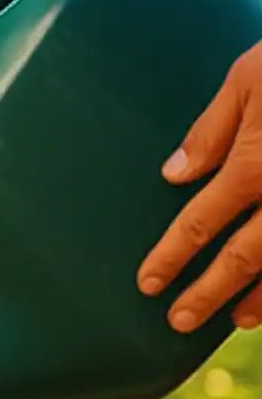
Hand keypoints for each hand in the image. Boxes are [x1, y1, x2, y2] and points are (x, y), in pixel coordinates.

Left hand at [138, 41, 261, 332]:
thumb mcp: (249, 78)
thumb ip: (212, 130)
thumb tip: (175, 174)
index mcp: (257, 165)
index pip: (201, 224)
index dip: (172, 257)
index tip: (147, 284)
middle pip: (244, 257)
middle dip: (209, 292)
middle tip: (178, 321)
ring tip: (239, 320)